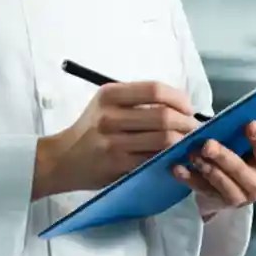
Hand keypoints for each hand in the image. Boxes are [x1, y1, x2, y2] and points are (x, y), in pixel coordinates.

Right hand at [31, 81, 199, 199]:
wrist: (62, 159)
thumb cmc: (90, 129)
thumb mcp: (105, 104)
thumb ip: (136, 100)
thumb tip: (178, 104)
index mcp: (109, 95)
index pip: (155, 90)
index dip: (178, 98)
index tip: (187, 107)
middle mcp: (110, 116)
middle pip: (163, 116)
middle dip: (186, 123)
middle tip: (193, 128)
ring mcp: (113, 142)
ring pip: (162, 140)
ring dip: (182, 142)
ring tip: (187, 142)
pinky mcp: (117, 165)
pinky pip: (153, 159)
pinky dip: (169, 157)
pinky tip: (173, 156)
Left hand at [170, 97, 255, 218]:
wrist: (245, 181)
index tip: (249, 123)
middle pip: (242, 174)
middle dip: (225, 159)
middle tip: (208, 144)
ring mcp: (235, 195)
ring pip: (220, 186)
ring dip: (206, 170)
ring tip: (193, 152)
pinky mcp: (214, 199)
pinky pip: (199, 191)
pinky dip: (187, 179)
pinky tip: (176, 166)